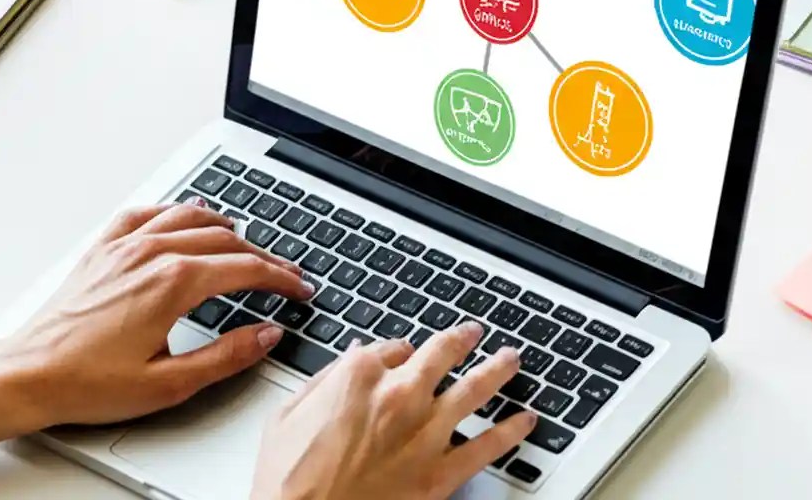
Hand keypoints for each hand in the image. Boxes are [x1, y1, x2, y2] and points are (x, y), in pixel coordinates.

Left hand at [0, 199, 313, 428]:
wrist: (28, 374)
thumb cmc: (87, 382)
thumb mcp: (170, 383)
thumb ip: (227, 356)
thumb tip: (266, 336)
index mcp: (173, 283)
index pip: (245, 269)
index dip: (281, 279)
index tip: (298, 289)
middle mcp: (151, 254)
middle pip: (225, 241)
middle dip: (263, 257)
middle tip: (283, 274)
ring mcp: (124, 247)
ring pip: (189, 217)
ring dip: (224, 228)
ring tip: (245, 242)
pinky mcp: (102, 250)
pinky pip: (146, 213)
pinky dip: (174, 212)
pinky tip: (182, 219)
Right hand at [251, 322, 535, 499]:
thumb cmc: (287, 479)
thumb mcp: (287, 414)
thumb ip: (324, 380)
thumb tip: (348, 358)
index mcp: (359, 375)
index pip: (394, 347)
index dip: (403, 349)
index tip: (408, 352)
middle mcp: (399, 396)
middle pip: (442, 354)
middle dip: (463, 339)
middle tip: (475, 334)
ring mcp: (424, 433)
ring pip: (475, 390)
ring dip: (497, 370)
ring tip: (511, 359)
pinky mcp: (440, 474)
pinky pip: (487, 447)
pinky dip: (510, 431)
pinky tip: (524, 421)